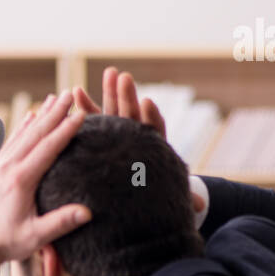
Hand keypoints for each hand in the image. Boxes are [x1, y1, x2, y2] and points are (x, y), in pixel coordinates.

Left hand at [0, 90, 91, 275]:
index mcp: (20, 180)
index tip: (80, 114)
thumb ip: (60, 223)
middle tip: (70, 94)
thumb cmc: (7, 242)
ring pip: (23, 134)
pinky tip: (30, 117)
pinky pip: (12, 142)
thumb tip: (88, 212)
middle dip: (54, 112)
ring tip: (55, 98)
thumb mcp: (35, 237)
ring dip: (40, 115)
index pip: (47, 148)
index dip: (65, 130)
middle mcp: (8, 167)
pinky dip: (23, 127)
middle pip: (35, 133)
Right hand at [73, 69, 202, 211]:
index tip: (148, 103)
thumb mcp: (168, 197)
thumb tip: (199, 204)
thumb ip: (182, 197)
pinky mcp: (102, 135)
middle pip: (133, 114)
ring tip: (110, 72)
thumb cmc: (154, 196)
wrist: (135, 197)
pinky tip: (76, 92)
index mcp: (153, 148)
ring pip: (115, 110)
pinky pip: (94, 119)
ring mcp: (118, 133)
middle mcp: (136, 137)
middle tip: (124, 78)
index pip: (154, 129)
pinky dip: (86, 106)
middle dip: (129, 96)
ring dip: (111, 91)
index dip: (151, 116)